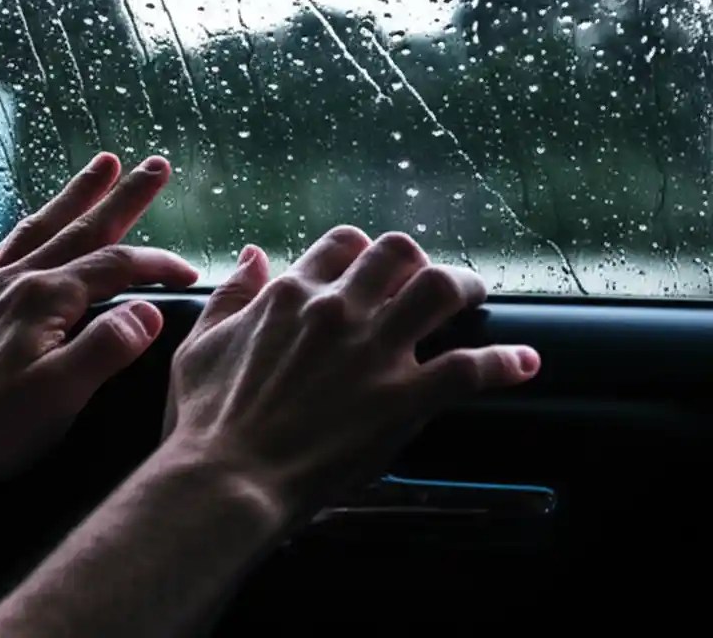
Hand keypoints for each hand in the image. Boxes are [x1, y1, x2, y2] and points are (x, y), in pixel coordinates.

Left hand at [0, 153, 198, 480]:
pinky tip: (22, 235)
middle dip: (121, 195)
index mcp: (43, 298)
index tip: (191, 272)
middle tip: (154, 165)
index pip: (116, 266)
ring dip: (74, 197)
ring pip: (39, 228)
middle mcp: (15, 282)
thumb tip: (149, 312)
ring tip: (99, 168)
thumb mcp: (61, 395)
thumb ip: (108, 347)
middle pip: (80, 227)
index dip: (158, 265)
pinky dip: (20, 236)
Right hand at [163, 227, 539, 524]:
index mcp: (290, 295)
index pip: (342, 244)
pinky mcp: (405, 397)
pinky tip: (523, 363)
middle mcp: (338, 311)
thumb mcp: (200, 345)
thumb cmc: (205, 422)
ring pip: (440, 288)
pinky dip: (505, 363)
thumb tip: (254, 254)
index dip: (363, 251)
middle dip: (416, 260)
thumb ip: (231, 295)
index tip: (371, 269)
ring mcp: (375, 352)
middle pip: (397, 252)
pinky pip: (472, 367)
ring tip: (474, 296)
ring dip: (463, 287)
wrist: (227, 479)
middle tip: (424, 279)